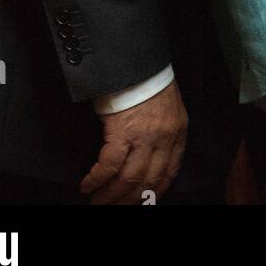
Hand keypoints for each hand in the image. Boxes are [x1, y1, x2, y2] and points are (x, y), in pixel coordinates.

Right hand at [80, 80, 187, 204]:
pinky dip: (97, 179)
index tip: (142, 202)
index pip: (170, 173)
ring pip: (128, 180)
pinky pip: (109, 166)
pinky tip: (88, 185)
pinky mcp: (122, 131)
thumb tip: (148, 157)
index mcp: (177, 131)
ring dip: (111, 196)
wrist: (136, 58)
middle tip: (113, 208)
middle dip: (129, 201)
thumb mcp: (168, 105)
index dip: (155, 192)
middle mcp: (164, 138)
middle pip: (147, 182)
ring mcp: (144, 136)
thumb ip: (164, 131)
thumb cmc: (148, 78)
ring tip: (98, 203)